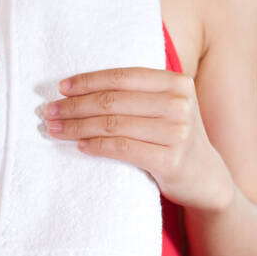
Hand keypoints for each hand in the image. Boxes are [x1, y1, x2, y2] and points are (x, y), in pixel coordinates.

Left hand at [40, 67, 235, 212]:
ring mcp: (177, 132)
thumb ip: (140, 92)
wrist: (207, 178)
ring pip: (113, 124)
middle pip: (113, 100)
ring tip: (55, 129)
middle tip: (49, 111)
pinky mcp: (170, 160)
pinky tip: (79, 146)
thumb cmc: (176, 138)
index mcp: (177, 82)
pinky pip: (122, 149)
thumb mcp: (168, 106)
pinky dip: (96, 146)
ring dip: (77, 126)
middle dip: (75, 106)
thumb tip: (81, 87)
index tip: (62, 88)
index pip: (123, 76)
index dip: (88, 81)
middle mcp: (179, 104)